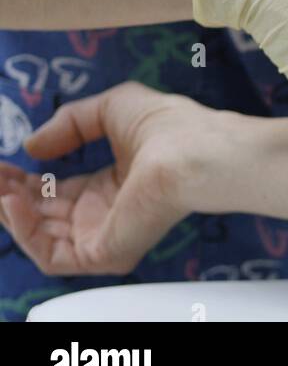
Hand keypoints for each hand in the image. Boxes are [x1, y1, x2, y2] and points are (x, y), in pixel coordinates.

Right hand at [0, 83, 217, 275]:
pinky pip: (52, 256)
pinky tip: (12, 201)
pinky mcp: (107, 252)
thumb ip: (68, 124)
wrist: (191, 150)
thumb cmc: (165, 125)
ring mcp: (107, 236)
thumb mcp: (108, 109)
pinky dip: (24, 232)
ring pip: (41, 238)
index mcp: (113, 186)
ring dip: (11, 212)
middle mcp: (108, 214)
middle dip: (10, 196)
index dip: (24, 180)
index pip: (57, 194)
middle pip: (44, 216)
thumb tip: (33, 147)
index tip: (0, 165)